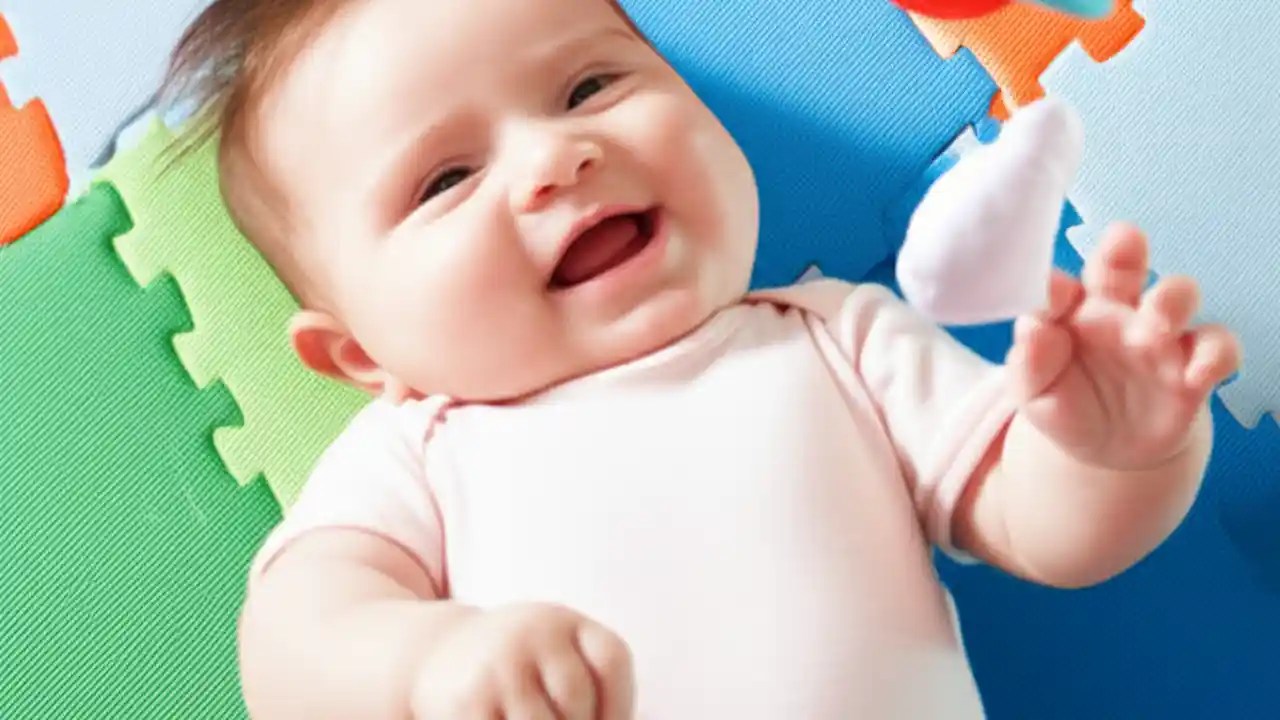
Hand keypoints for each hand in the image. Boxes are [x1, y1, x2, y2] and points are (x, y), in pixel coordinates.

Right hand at [410, 603, 634, 719]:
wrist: (438, 652)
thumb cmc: (517, 664)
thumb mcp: (554, 653)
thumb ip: (586, 686)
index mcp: (564, 622)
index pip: (611, 660)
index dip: (620, 704)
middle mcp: (531, 634)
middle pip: (577, 698)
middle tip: (561, 719)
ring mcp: (499, 666)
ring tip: (532, 717)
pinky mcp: (470, 702)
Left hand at [1006, 223, 1241, 470]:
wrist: (1107, 450)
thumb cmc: (1065, 406)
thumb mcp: (1033, 392)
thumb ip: (1029, 361)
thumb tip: (1031, 326)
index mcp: (1072, 310)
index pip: (1062, 286)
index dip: (1057, 286)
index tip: (1053, 294)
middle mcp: (1118, 311)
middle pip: (1124, 264)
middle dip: (1126, 249)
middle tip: (1125, 241)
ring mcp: (1161, 335)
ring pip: (1177, 295)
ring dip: (1172, 299)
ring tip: (1157, 326)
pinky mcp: (1195, 366)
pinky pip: (1216, 347)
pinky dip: (1213, 354)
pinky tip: (1195, 374)